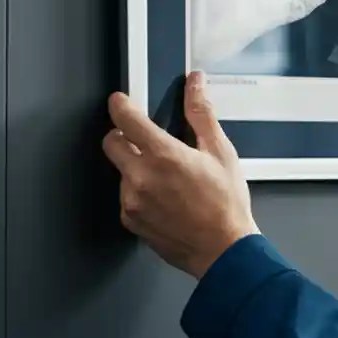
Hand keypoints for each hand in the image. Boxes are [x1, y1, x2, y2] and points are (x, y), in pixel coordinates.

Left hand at [102, 71, 259, 278]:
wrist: (223, 250)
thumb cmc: (226, 206)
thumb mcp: (221, 153)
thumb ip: (202, 115)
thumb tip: (195, 86)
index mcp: (164, 155)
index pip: (126, 118)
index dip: (121, 105)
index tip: (121, 101)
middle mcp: (141, 176)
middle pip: (111, 142)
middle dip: (124, 137)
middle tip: (147, 142)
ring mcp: (131, 200)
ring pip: (121, 171)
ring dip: (136, 168)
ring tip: (169, 180)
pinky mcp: (130, 219)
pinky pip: (126, 196)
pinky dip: (140, 193)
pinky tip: (166, 199)